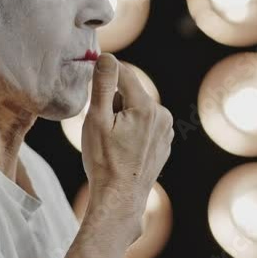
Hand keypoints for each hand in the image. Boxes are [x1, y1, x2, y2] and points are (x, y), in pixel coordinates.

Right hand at [80, 53, 173, 242]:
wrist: (120, 199)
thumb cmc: (104, 161)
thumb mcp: (97, 120)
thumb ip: (104, 86)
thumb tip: (107, 58)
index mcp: (147, 107)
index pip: (125, 73)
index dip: (105, 72)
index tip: (90, 78)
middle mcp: (162, 115)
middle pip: (131, 92)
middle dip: (114, 101)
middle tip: (100, 125)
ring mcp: (166, 131)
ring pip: (138, 109)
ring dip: (123, 115)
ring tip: (111, 139)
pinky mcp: (164, 143)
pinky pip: (145, 125)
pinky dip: (132, 129)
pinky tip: (121, 148)